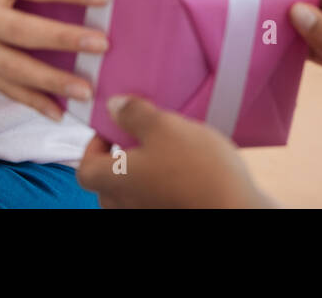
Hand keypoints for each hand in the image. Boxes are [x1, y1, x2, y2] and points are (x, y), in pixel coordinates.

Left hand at [76, 96, 276, 207]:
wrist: (237, 208)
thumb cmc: (197, 169)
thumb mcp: (164, 127)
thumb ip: (134, 115)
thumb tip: (112, 107)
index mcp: (114, 183)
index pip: (84, 169)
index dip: (95, 146)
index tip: (116, 127)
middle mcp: (125, 205)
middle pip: (107, 183)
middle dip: (119, 159)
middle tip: (142, 136)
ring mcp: (148, 214)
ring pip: (133, 191)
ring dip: (143, 171)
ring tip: (168, 150)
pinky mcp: (172, 213)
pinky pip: (155, 199)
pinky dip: (162, 184)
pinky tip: (186, 168)